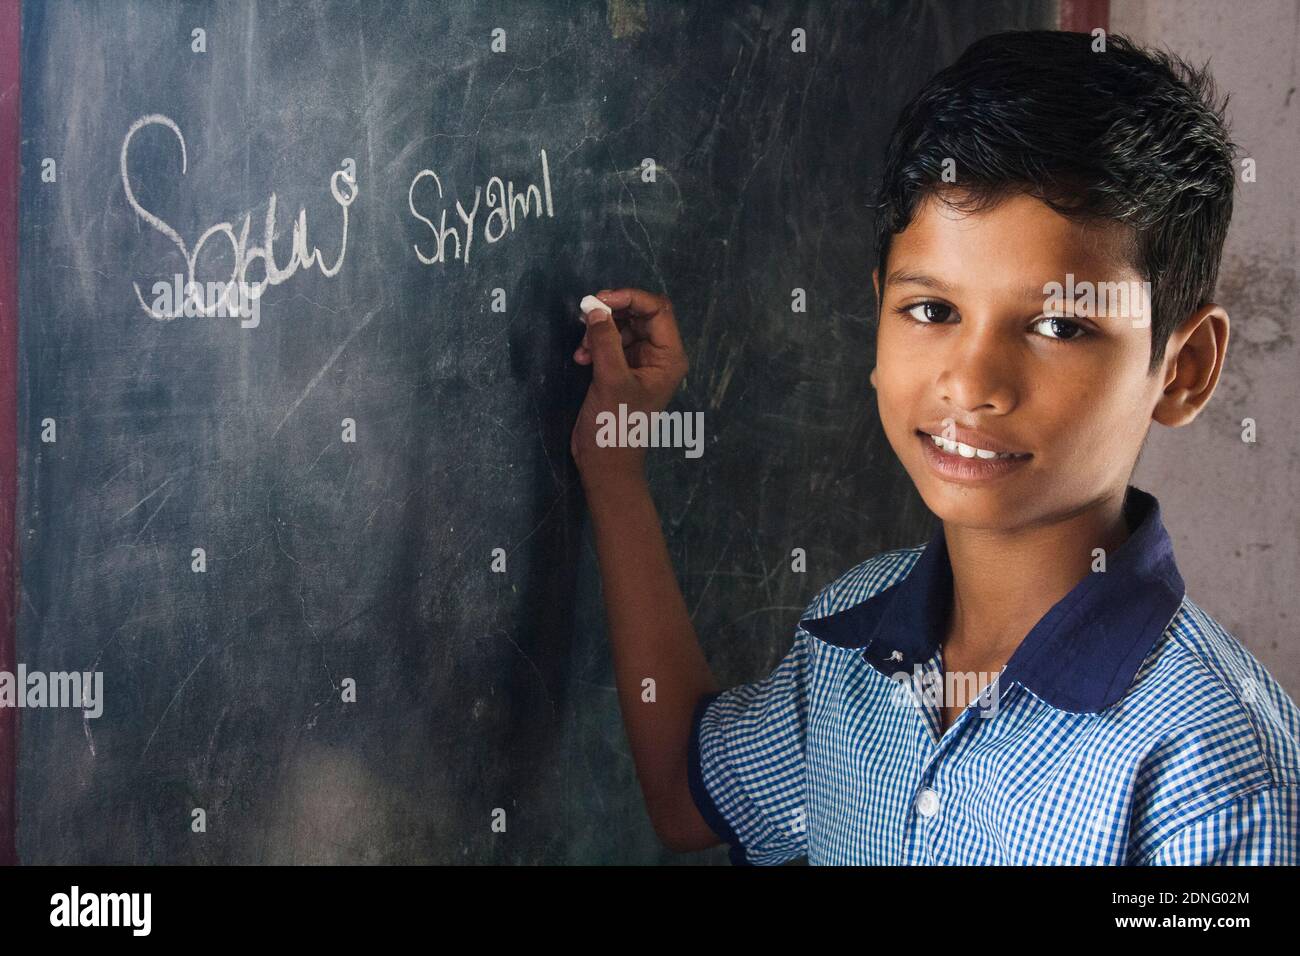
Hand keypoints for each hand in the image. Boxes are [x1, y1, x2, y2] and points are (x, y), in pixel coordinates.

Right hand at [570, 288, 688, 484]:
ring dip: (599, 330)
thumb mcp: (611, 380)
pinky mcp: (622, 369)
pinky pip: (611, 342)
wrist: (604, 461)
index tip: (599, 300)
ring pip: (622, 326)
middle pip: (639, 314)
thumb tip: (596, 307)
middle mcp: (659, 355)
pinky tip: (580, 357)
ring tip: (582, 348)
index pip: (657, 309)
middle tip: (586, 317)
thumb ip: (605, 341)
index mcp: (669, 356)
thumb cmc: (616, 424)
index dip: (630, 297)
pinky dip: (594, 344)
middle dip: (611, 313)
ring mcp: (640, 362)